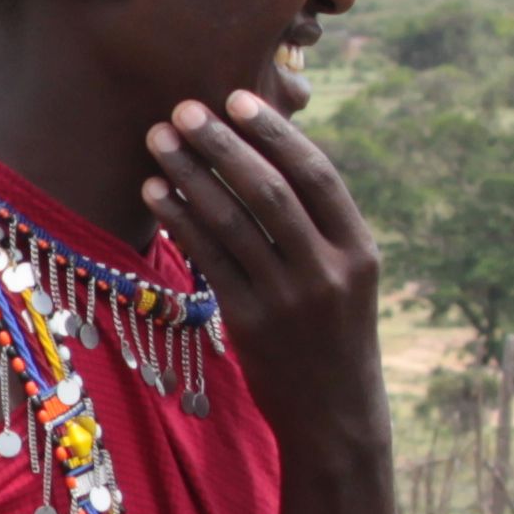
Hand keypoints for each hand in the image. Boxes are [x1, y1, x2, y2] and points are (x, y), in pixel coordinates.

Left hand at [142, 93, 383, 442]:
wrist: (334, 414)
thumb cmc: (333, 333)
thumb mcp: (346, 278)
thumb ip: (317, 227)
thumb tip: (262, 157)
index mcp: (360, 250)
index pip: (318, 176)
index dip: (276, 133)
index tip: (237, 99)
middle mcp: (328, 271)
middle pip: (269, 192)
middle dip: (222, 145)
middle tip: (183, 109)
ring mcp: (287, 299)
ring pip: (231, 222)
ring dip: (189, 175)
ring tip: (158, 141)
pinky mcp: (248, 324)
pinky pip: (206, 260)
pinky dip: (178, 220)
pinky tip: (153, 193)